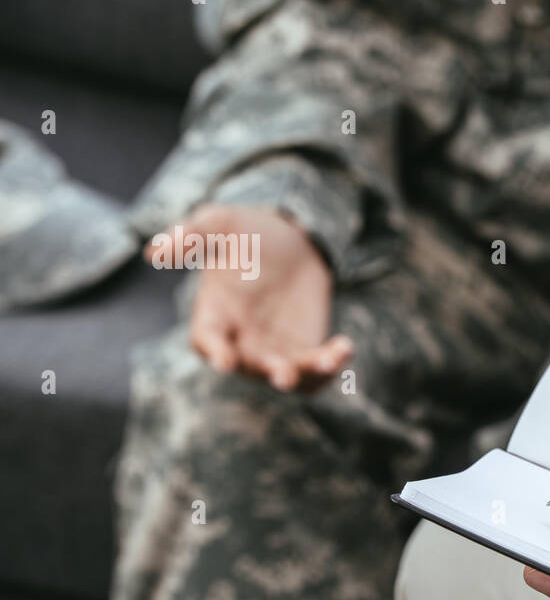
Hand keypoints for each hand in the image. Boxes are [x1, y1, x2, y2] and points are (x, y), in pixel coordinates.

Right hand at [148, 205, 352, 391]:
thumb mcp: (219, 224)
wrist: (288, 239)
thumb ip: (190, 236)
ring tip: (327, 361)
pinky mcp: (305, 347)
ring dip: (306, 374)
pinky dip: (331, 364)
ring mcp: (274, 347)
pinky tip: (345, 346)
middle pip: (251, 366)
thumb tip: (154, 251)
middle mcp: (241, 339)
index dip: (214, 352)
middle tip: (283, 374)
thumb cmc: (246, 232)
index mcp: (213, 315)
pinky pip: (316, 368)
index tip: (223, 361)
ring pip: (287, 374)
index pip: (206, 341)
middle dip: (268, 370)